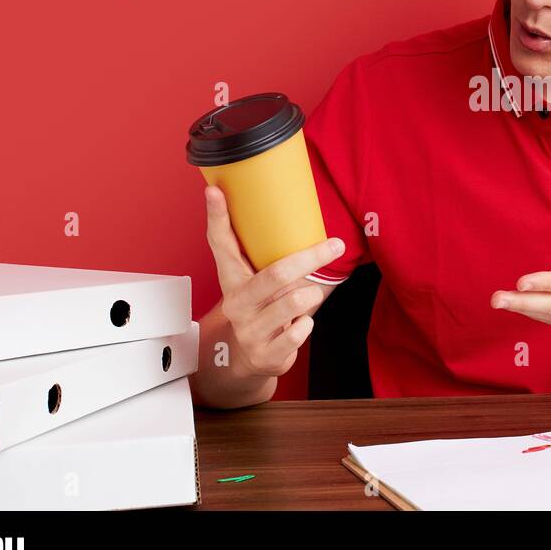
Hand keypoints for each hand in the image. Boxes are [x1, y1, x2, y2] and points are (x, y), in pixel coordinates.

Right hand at [204, 185, 343, 378]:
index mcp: (232, 278)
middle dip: (310, 258)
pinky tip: (300, 324)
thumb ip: (270, 257)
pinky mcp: (265, 354)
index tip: (214, 189)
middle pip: (275, 274)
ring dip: (310, 295)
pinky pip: (297, 332)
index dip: (217, 216)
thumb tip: (300, 214)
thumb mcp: (259, 282)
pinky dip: (306, 325)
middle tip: (336, 245)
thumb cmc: (263, 308)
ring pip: (291, 303)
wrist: (250, 359)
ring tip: (310, 294)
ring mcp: (249, 329)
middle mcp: (236, 302)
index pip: (220, 243)